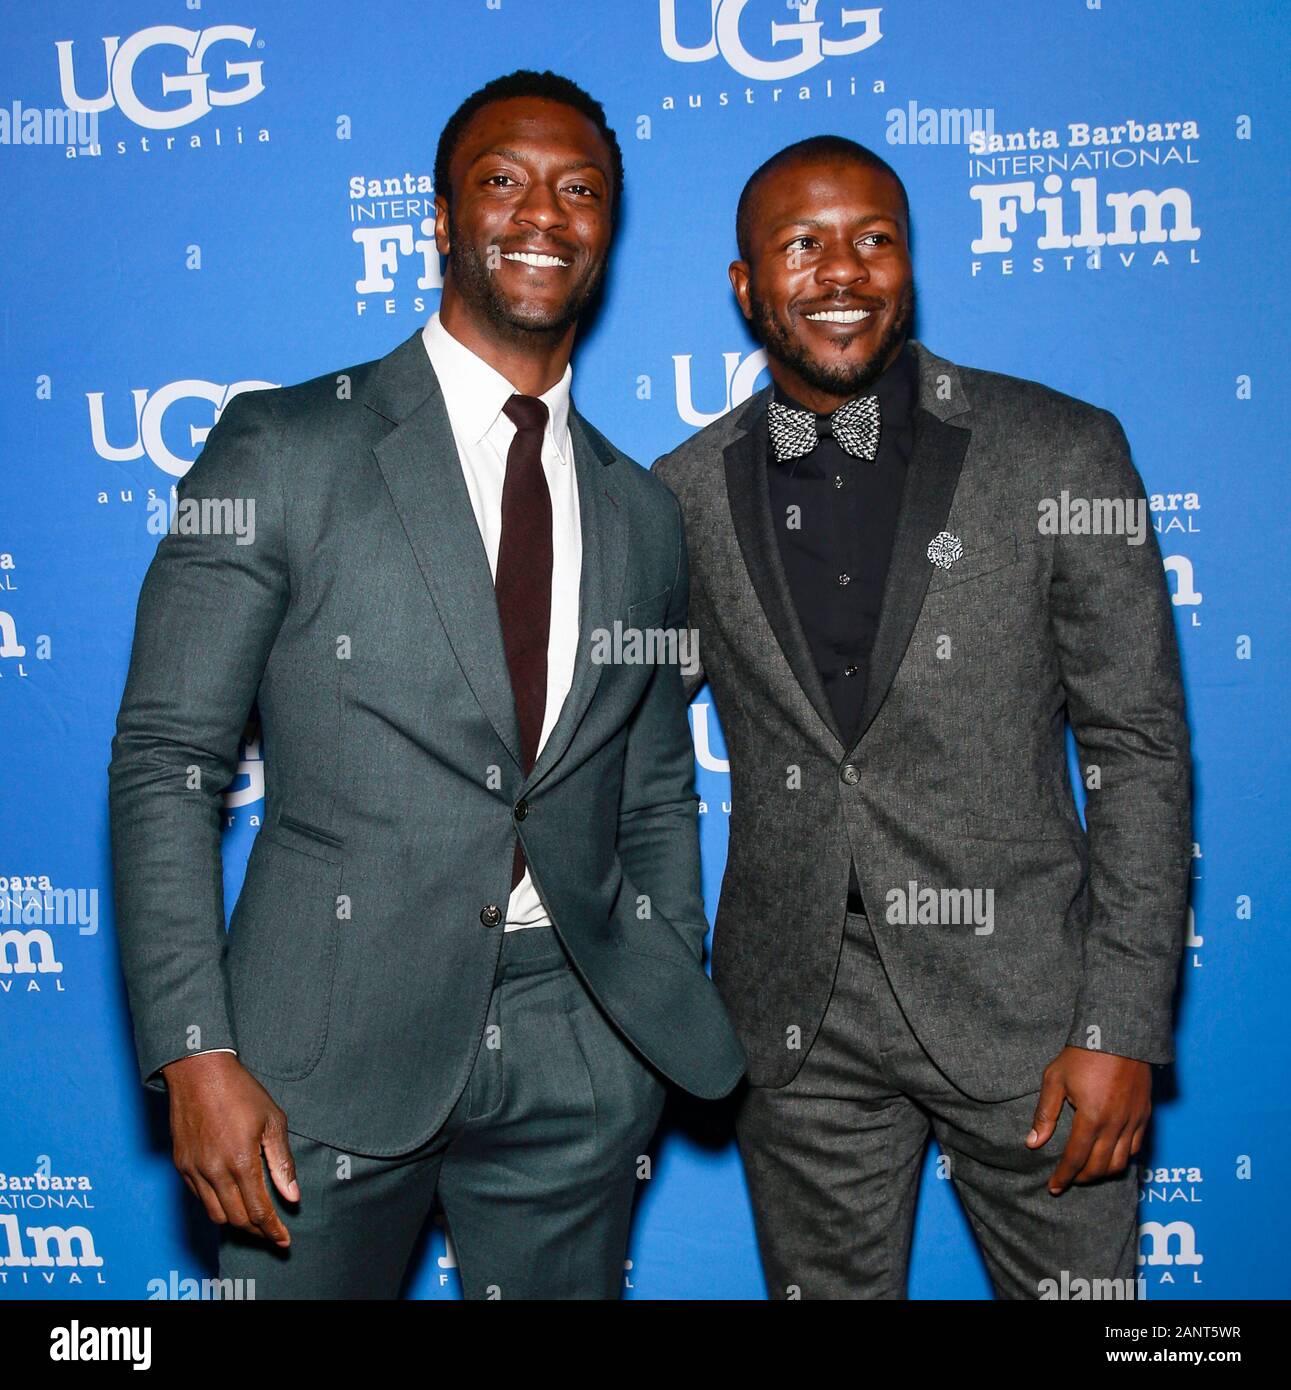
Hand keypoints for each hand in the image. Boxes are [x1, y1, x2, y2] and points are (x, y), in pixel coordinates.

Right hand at [162, 1052, 298, 1245]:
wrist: (199, 1073)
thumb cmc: (240, 1092)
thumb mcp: (272, 1121)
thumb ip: (281, 1162)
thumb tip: (291, 1196)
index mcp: (241, 1161)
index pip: (258, 1210)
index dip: (272, 1230)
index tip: (284, 1240)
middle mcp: (215, 1172)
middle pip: (236, 1219)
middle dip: (256, 1230)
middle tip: (272, 1232)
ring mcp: (194, 1171)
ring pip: (215, 1214)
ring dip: (235, 1222)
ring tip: (253, 1219)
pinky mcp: (181, 1166)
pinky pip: (199, 1198)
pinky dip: (217, 1205)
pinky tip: (230, 1198)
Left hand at [1026, 1046, 1150, 1194]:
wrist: (1118, 1034)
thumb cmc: (1082, 1054)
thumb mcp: (1055, 1079)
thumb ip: (1045, 1113)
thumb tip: (1033, 1142)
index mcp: (1091, 1117)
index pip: (1077, 1158)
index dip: (1064, 1176)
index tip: (1054, 1187)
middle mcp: (1116, 1124)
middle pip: (1100, 1167)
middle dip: (1082, 1178)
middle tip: (1069, 1180)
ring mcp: (1133, 1121)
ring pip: (1121, 1162)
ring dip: (1103, 1172)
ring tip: (1087, 1171)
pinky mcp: (1145, 1115)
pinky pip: (1136, 1148)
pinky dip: (1123, 1158)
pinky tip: (1109, 1155)